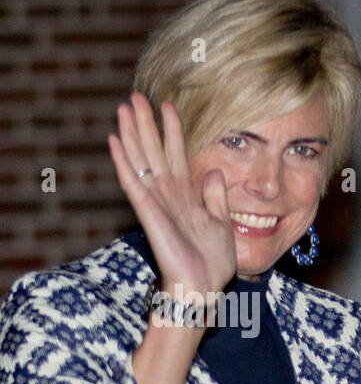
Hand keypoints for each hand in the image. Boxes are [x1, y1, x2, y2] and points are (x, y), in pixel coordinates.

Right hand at [107, 92, 235, 298]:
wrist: (203, 287)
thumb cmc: (212, 262)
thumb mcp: (222, 223)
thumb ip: (216, 197)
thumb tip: (215, 171)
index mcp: (187, 196)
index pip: (177, 156)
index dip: (172, 131)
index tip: (168, 106)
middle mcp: (168, 195)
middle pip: (154, 152)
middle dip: (145, 124)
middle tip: (136, 96)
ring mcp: (156, 202)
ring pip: (141, 161)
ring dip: (131, 134)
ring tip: (123, 108)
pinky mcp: (148, 213)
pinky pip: (133, 183)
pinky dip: (124, 162)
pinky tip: (114, 141)